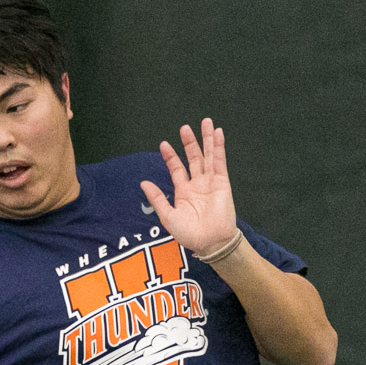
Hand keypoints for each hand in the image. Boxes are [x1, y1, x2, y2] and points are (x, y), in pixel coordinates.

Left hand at [138, 118, 237, 260]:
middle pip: (193, 158)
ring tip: (206, 122)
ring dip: (206, 139)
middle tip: (184, 127)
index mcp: (183, 191)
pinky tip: (218, 133)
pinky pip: (220, 161)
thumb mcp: (167, 216)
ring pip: (208, 156)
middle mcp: (197, 184)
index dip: (170, 156)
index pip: (177, 168)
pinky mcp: (222, 182)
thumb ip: (157, 198)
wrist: (209, 242)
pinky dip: (219, 147)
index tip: (164, 143)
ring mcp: (210, 182)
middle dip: (189, 142)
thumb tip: (143, 183)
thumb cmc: (189, 234)